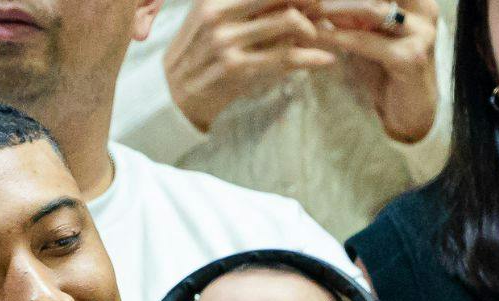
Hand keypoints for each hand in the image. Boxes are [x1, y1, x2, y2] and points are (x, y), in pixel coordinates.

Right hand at [164, 0, 338, 132]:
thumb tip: (284, 3)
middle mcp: (218, 16)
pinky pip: (285, 57)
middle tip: (321, 9)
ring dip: (312, 28)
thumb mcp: (208, 16)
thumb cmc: (197, 52)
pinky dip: (312, 58)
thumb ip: (238, 4)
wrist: (173, 93)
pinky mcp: (236, 69)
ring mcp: (226, 43)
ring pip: (287, 22)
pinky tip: (326, 59)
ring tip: (318, 35)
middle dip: (309, 0)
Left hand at [315, 0, 438, 142]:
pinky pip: (366, 41)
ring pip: (371, 10)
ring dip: (333, 9)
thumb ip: (354, 16)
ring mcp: (421, 34)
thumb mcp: (369, 35)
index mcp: (417, 1)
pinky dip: (338, 37)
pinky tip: (316, 36)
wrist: (408, 111)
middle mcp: (424, 10)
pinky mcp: (410, 58)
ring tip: (306, 13)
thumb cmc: (387, 71)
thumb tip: (321, 1)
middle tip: (307, 0)